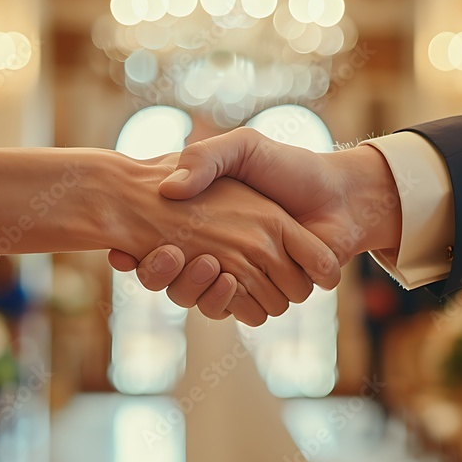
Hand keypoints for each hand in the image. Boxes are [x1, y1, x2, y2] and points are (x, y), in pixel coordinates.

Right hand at [103, 151, 340, 325]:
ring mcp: (247, 277)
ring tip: (201, 262)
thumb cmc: (289, 167)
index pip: (157, 253)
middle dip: (160, 273)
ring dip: (194, 289)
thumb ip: (205, 158)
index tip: (122, 249)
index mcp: (208, 227)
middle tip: (163, 253)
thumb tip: (168, 189)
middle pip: (172, 282)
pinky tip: (225, 277)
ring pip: (201, 301)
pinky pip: (242, 313)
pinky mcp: (273, 294)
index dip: (138, 256)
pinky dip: (231, 301)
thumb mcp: (242, 148)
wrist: (340, 193)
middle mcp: (221, 255)